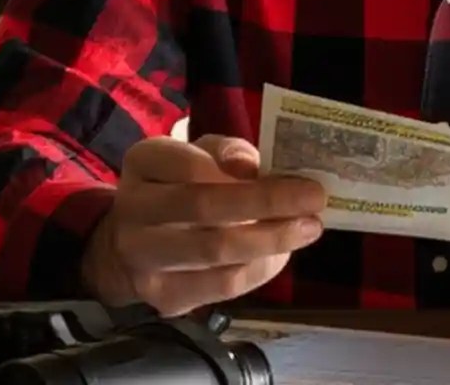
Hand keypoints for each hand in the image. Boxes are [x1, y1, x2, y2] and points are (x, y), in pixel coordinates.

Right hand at [80, 134, 326, 316]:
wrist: (137, 246)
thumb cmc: (183, 187)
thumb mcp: (201, 155)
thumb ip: (228, 153)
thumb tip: (252, 166)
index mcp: (145, 163)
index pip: (188, 163)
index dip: (241, 171)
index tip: (294, 175)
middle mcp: (134, 210)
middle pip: (202, 206)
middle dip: (267, 202)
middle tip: (315, 199)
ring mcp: (143, 258)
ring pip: (213, 250)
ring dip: (270, 240)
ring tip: (308, 228)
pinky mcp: (163, 296)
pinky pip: (219, 286)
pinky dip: (258, 269)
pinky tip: (280, 255)